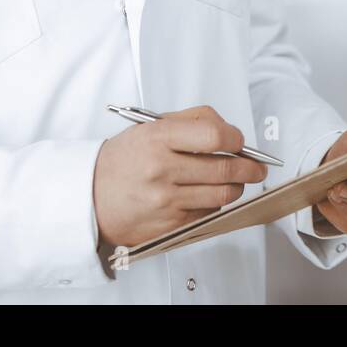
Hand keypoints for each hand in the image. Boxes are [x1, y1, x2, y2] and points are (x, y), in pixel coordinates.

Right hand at [92, 105, 266, 248]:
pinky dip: (217, 203)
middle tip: (257, 166)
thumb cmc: (122, 160)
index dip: (236, 138)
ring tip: (238, 180)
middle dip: (250, 166)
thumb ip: (191, 121)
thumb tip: (229, 131)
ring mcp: (166, 200)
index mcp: (157, 139)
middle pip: (225, 168)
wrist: (90, 197)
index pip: (213, 135)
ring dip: (238, 186)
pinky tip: (210, 195)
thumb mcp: (149, 127)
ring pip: (222, 194)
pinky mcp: (170, 224)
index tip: (240, 141)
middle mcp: (161, 170)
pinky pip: (208, 213)